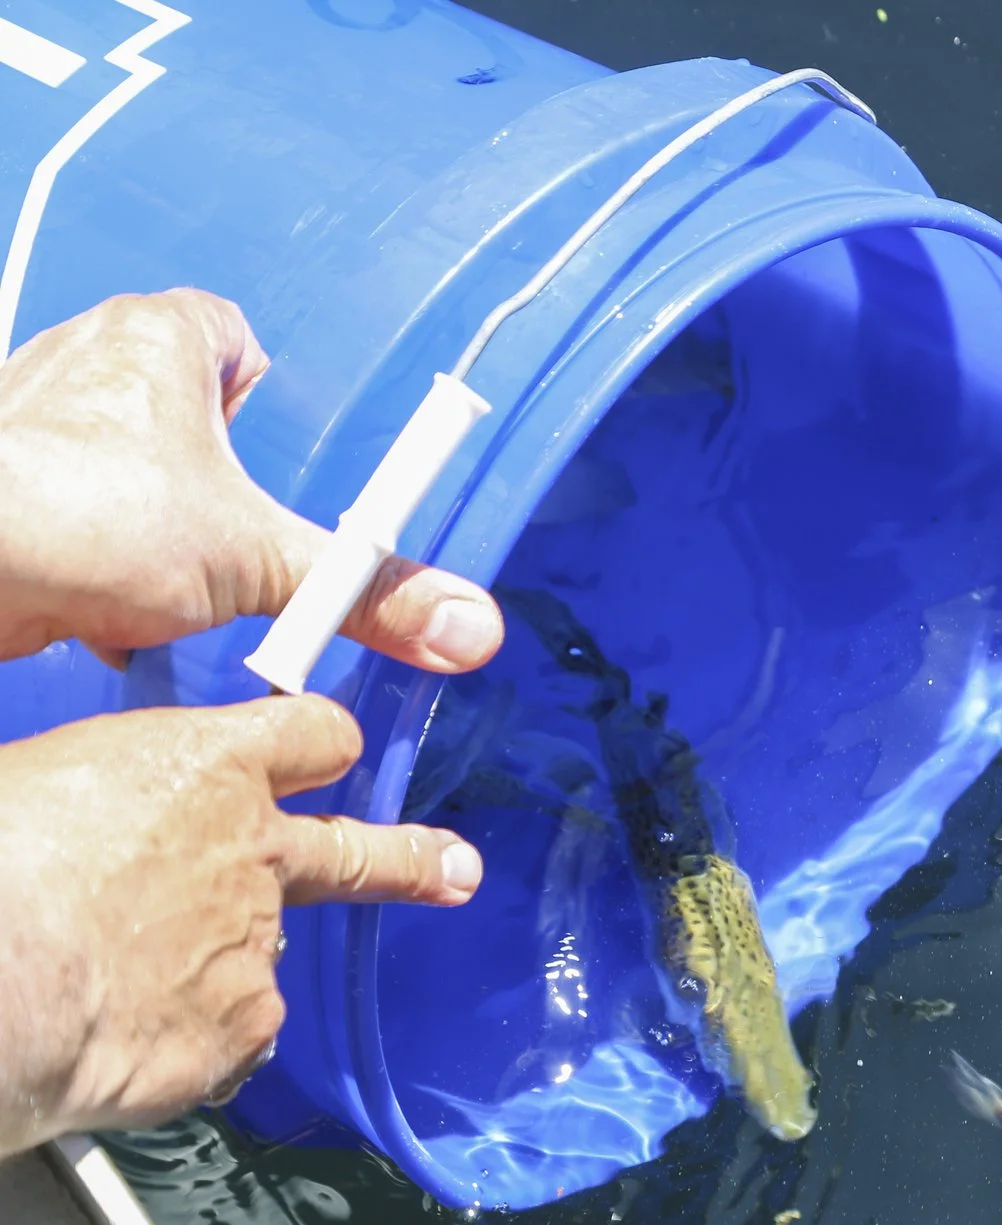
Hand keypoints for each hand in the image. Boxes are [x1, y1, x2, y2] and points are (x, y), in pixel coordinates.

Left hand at [0, 289, 503, 671]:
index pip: (229, 333)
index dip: (261, 394)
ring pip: (111, 462)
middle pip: (172, 404)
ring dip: (142, 523)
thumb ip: (364, 593)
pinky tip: (99, 608)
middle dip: (206, 476)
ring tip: (165, 581)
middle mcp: (83, 359)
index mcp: (157, 341)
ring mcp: (26, 416)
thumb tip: (469, 625)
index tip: (276, 454)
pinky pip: (58, 512)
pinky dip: (84, 559)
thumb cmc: (82, 515)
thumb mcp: (257, 560)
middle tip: (234, 534)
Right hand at [0, 697, 482, 1154]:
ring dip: (228, 972)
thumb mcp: (42, 781)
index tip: (332, 749)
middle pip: (354, 851)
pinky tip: (131, 1045)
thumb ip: (98, 801)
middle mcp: (256, 852)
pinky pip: (226, 1036)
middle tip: (455, 868)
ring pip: (261, 955)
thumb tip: (82, 828)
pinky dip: (189, 1043)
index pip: (306, 733)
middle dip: (408, 859)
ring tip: (157, 1001)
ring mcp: (259, 945)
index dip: (319, 742)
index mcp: (201, 765)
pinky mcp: (243, 1030)